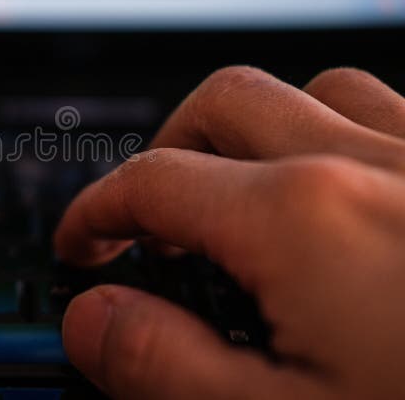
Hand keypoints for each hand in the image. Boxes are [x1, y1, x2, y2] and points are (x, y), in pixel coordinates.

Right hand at [55, 67, 404, 398]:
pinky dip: (341, 136)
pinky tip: (344, 198)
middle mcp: (372, 163)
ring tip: (243, 196)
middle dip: (168, 148)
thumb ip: (169, 366)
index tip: (82, 244)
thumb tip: (94, 321)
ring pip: (317, 91)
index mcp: (309, 220)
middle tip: (152, 215)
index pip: (154, 181)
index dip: (97, 212)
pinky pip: (390, 113)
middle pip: (225, 102)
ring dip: (259, 133)